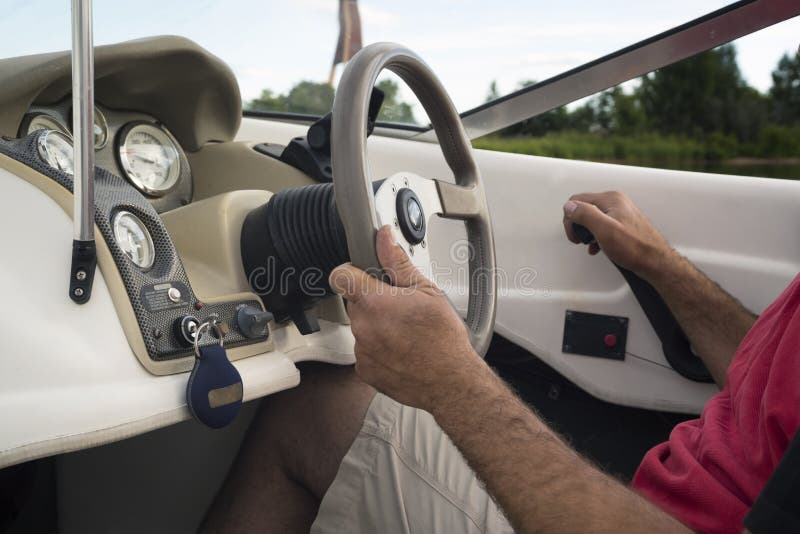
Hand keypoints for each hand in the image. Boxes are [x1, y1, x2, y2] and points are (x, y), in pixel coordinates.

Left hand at [329, 226, 486, 411]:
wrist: (450, 382)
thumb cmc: (443, 339)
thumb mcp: (426, 290)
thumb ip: (398, 262)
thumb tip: (384, 238)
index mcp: (374, 302)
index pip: (340, 275)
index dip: (351, 271)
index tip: (363, 274)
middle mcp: (363, 326)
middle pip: (355, 302)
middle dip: (373, 300)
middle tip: (400, 306)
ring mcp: (362, 350)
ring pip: (362, 327)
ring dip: (377, 325)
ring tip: (405, 331)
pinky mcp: (364, 370)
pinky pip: (365, 351)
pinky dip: (379, 348)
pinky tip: (402, 349)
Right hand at [562, 191, 677, 281]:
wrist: (655, 262)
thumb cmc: (636, 248)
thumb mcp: (604, 230)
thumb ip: (585, 214)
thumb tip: (570, 207)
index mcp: (610, 200)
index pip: (577, 200)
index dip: (570, 219)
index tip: (574, 234)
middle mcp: (616, 203)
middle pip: (584, 208)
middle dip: (578, 225)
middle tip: (580, 240)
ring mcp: (620, 213)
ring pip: (592, 218)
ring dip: (586, 232)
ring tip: (590, 244)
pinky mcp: (622, 224)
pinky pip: (602, 226)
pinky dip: (596, 236)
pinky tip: (598, 246)